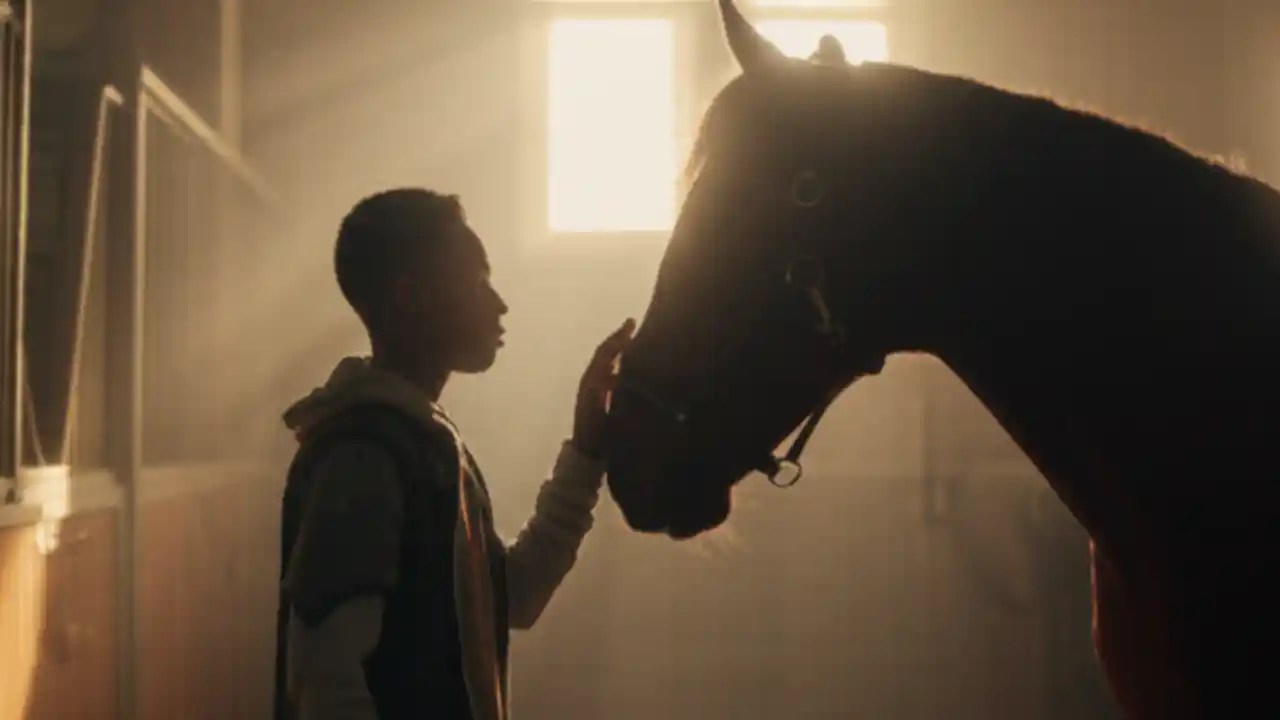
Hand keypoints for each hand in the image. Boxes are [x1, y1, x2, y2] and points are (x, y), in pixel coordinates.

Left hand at [572, 318, 635, 459]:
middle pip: (604, 355)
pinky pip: (608, 376)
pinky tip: (630, 371)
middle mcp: (590, 381)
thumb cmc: (595, 432)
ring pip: (605, 364)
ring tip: (635, 345)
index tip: (632, 322)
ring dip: (618, 353)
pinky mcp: (597, 400)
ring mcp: (592, 391)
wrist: (586, 454)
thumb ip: (609, 386)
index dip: (618, 337)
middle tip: (633, 327)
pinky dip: (618, 368)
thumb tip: (620, 368)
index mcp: (591, 380)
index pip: (605, 352)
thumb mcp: (601, 408)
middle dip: (618, 341)